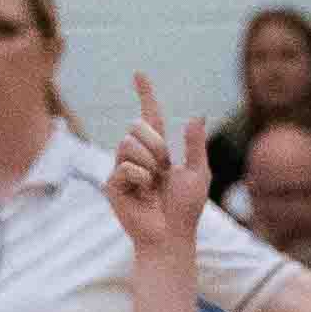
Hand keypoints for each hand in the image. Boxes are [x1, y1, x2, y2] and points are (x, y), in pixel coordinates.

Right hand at [104, 77, 210, 259]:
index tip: (139, 74)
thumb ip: (196, 146)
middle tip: (164, 170)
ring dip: (149, 163)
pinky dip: (141, 179)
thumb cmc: (185, 211)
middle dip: (156, 145)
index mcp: (157, 153)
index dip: (145, 95)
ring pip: (128, 143)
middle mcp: (136, 157)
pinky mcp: (112, 184)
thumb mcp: (198, 175)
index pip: (150, 117)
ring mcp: (121, 169)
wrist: (172, 237)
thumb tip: (198, 116)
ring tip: (154, 185)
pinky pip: (126, 167)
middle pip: (137, 126)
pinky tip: (144, 195)